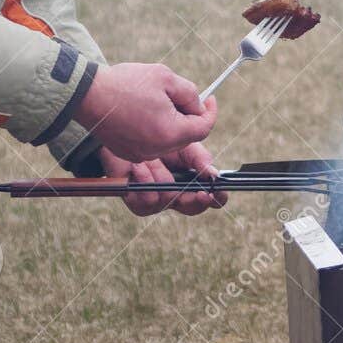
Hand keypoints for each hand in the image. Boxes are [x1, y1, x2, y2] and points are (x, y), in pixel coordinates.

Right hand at [75, 62, 216, 164]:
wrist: (88, 94)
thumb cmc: (127, 83)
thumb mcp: (166, 78)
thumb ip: (190, 94)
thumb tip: (199, 107)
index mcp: (170, 133)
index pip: (203, 128)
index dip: (210, 112)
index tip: (210, 99)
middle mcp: (156, 150)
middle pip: (186, 136)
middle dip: (189, 116)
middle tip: (181, 95)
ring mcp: (140, 154)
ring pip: (169, 140)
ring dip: (172, 122)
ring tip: (158, 99)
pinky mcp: (128, 153)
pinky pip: (152, 143)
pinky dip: (155, 128)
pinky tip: (144, 110)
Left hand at [97, 145, 227, 216]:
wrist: (123, 135)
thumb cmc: (155, 141)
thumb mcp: (183, 144)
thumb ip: (199, 157)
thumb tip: (213, 174)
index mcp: (189, 181)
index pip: (209, 197)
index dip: (217, 198)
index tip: (219, 192)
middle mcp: (175, 194)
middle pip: (192, 207)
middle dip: (197, 200)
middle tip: (201, 193)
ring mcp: (156, 199)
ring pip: (167, 200)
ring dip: (162, 177)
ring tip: (152, 160)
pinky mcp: (136, 201)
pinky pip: (146, 199)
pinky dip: (144, 180)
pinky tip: (139, 166)